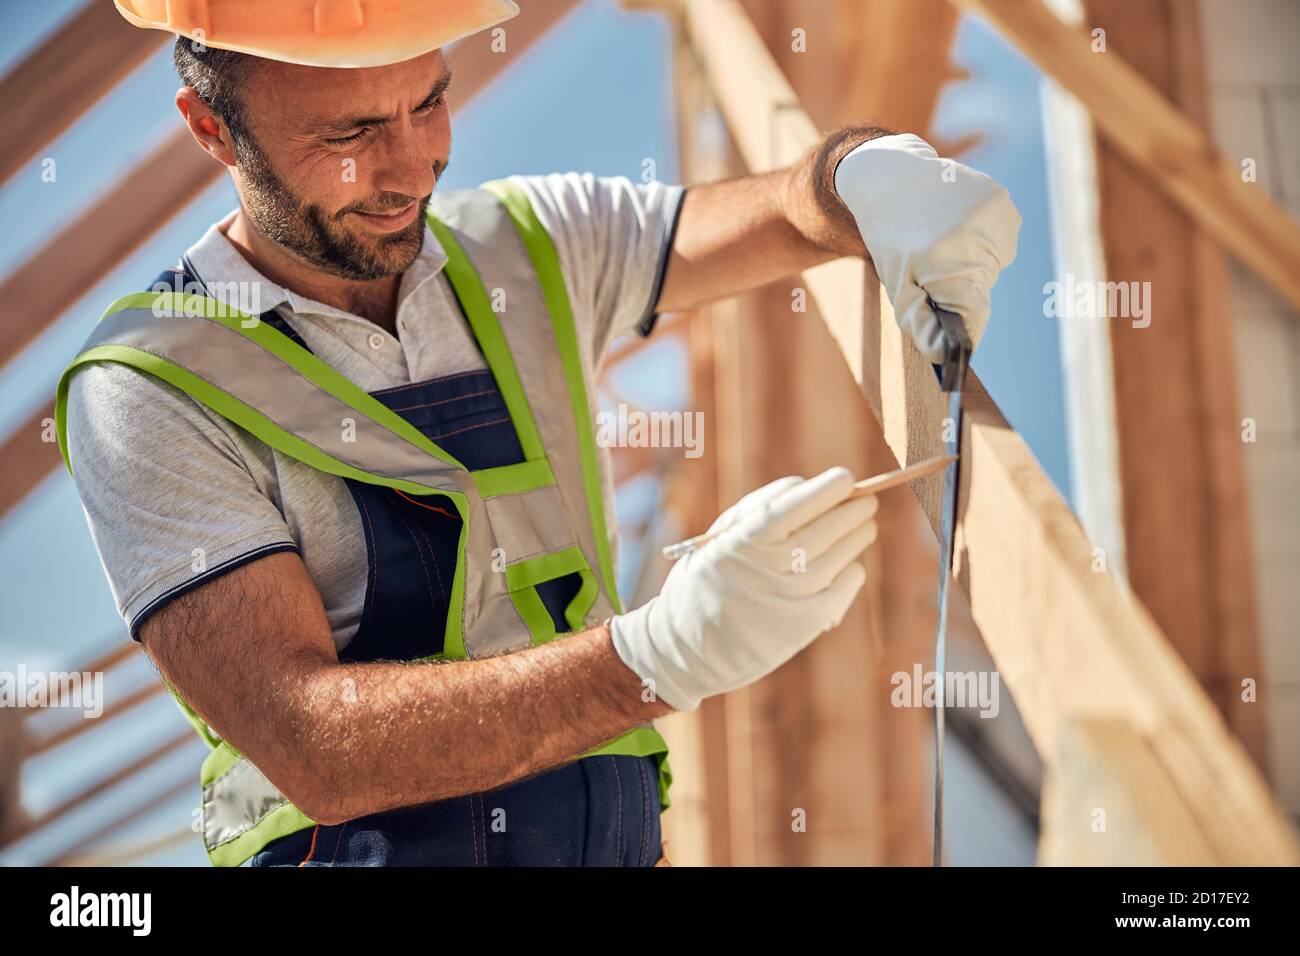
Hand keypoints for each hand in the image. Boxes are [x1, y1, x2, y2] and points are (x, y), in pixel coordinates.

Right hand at [609, 467, 877, 712]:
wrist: (687, 650)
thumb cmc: (703, 583)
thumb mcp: (716, 538)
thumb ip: (756, 508)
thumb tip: (805, 486)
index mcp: (745, 540)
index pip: (799, 504)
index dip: (828, 488)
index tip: (844, 478)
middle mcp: (772, 566)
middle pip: (829, 528)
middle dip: (853, 510)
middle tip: (865, 501)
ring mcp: (792, 597)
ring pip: (843, 555)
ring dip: (858, 536)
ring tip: (864, 527)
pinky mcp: (806, 623)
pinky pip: (844, 587)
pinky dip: (852, 571)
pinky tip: (849, 564)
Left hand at [834, 133, 1020, 362]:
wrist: (892, 176)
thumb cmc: (890, 238)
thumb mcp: (896, 285)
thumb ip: (920, 323)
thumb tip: (944, 356)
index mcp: (943, 261)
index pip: (974, 316)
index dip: (965, 330)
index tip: (954, 335)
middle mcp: (974, 237)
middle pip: (982, 291)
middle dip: (959, 290)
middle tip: (931, 266)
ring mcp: (993, 216)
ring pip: (994, 267)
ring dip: (972, 264)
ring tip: (942, 240)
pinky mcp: (1002, 201)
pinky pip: (1002, 242)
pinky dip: (983, 241)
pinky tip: (957, 223)